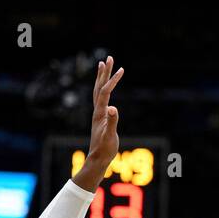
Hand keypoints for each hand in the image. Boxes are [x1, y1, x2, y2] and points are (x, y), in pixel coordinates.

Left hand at [77, 54, 124, 187]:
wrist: (98, 159)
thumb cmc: (105, 149)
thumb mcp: (110, 136)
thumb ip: (112, 121)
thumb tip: (113, 108)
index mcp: (100, 113)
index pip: (106, 92)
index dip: (113, 80)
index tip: (121, 69)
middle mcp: (97, 111)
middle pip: (99, 87)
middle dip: (104, 72)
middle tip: (109, 58)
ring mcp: (98, 114)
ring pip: (98, 91)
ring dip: (101, 78)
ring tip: (103, 66)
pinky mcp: (100, 118)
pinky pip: (101, 99)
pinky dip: (104, 89)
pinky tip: (107, 89)